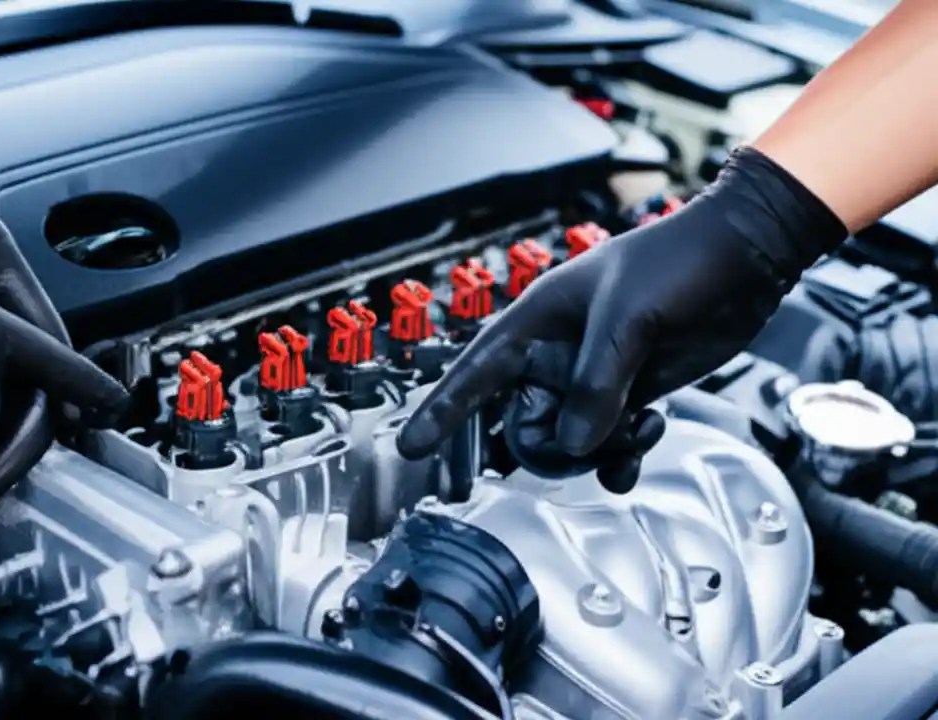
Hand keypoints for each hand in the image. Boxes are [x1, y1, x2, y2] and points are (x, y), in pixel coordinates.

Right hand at [397, 147, 846, 490]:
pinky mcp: (629, 393)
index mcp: (538, 321)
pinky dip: (620, 456)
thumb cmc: (679, 261)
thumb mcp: (630, 318)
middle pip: (524, 423)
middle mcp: (557, 354)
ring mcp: (593, 377)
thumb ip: (598, 382)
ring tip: (638, 429)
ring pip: (568, 441)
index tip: (411, 446)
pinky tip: (642, 446)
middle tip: (594, 437)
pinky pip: (606, 443)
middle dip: (553, 443)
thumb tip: (576, 443)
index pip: (474, 372)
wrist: (745, 258)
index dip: (441, 410)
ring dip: (599, 450)